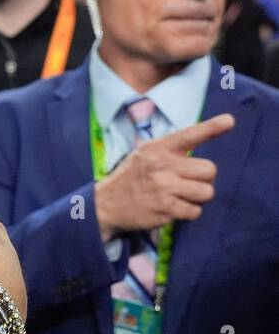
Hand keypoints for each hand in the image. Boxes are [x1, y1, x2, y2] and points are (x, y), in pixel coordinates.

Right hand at [94, 113, 233, 239]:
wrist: (104, 204)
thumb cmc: (131, 178)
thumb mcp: (143, 155)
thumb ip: (168, 149)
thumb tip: (199, 143)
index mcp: (158, 149)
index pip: (189, 135)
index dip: (211, 128)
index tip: (229, 121)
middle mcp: (162, 165)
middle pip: (209, 169)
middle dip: (204, 179)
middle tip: (188, 183)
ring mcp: (164, 187)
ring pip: (207, 192)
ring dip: (197, 197)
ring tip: (180, 197)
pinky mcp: (166, 208)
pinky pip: (195, 211)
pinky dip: (188, 212)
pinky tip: (173, 209)